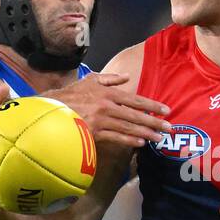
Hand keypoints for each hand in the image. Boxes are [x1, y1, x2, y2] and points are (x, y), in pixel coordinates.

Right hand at [47, 73, 170, 147]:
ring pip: (128, 128)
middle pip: (135, 115)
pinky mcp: (93, 133)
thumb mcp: (89, 80)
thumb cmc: (70, 95)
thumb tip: (127, 77)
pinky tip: (140, 143)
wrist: (50, 109)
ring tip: (159, 138)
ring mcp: (101, 120)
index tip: (166, 110)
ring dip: (146, 133)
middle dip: (154, 122)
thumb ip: (109, 78)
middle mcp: (107, 106)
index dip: (152, 105)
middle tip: (169, 127)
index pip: (135, 100)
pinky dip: (129, 140)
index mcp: (107, 92)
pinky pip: (115, 137)